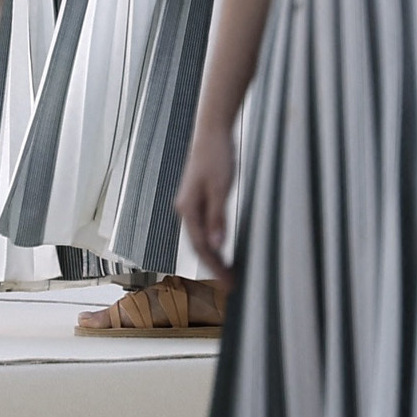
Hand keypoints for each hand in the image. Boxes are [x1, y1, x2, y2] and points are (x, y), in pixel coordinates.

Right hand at [174, 118, 234, 278]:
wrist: (212, 131)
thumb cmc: (216, 156)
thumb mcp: (220, 188)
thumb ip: (218, 218)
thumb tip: (217, 246)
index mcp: (188, 209)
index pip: (202, 247)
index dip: (215, 267)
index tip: (229, 284)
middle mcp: (185, 209)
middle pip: (199, 245)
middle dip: (214, 266)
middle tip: (231, 285)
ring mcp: (190, 204)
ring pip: (201, 237)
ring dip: (214, 256)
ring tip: (228, 272)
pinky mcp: (198, 199)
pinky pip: (204, 227)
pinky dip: (213, 242)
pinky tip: (222, 247)